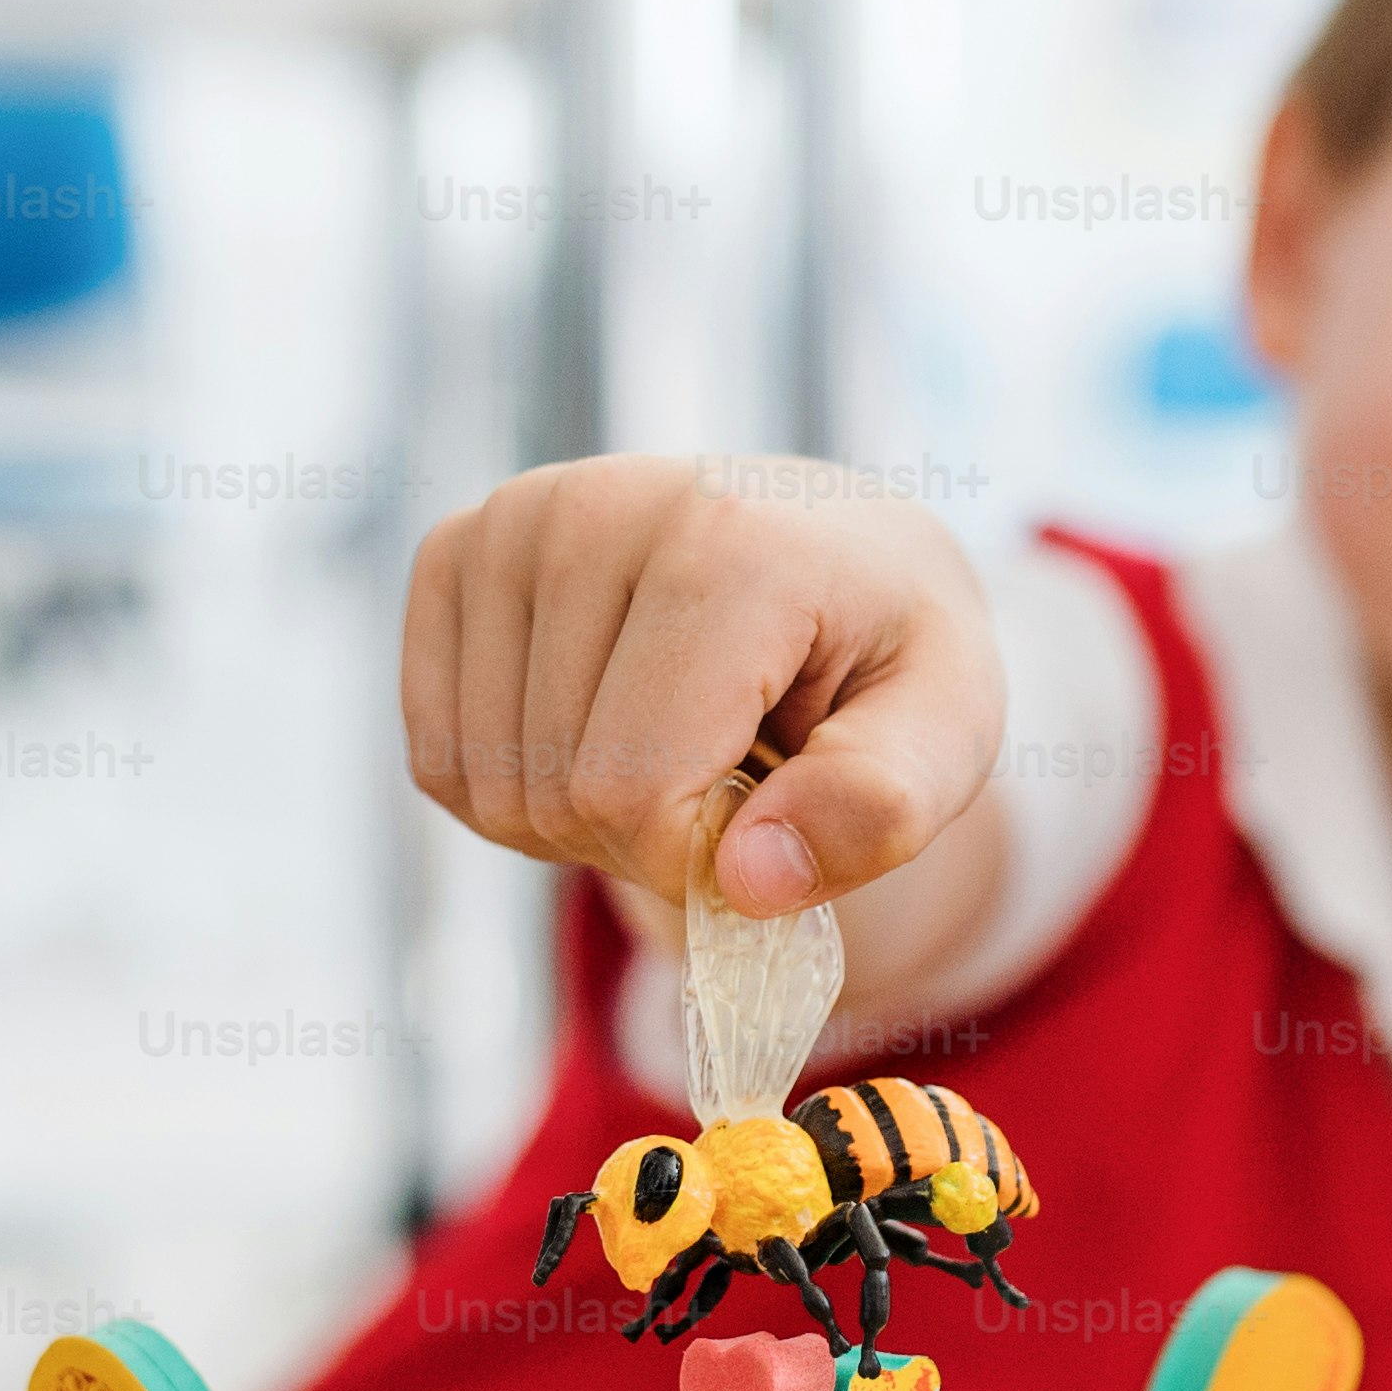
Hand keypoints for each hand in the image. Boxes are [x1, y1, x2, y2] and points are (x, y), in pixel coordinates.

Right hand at [401, 456, 1000, 915]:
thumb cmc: (892, 654)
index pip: (632, 790)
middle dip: (644, 840)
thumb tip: (746, 881)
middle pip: (552, 794)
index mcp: (729, 541)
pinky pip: (438, 758)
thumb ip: (878, 809)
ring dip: (578, 820)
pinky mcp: (456, 552)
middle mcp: (596, 508)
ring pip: (485, 785)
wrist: (837, 554)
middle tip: (732, 778)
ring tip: (674, 746)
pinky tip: (599, 732)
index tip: (776, 809)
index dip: (699, 859)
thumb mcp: (953, 730)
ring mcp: (511, 521)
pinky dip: (516, 788)